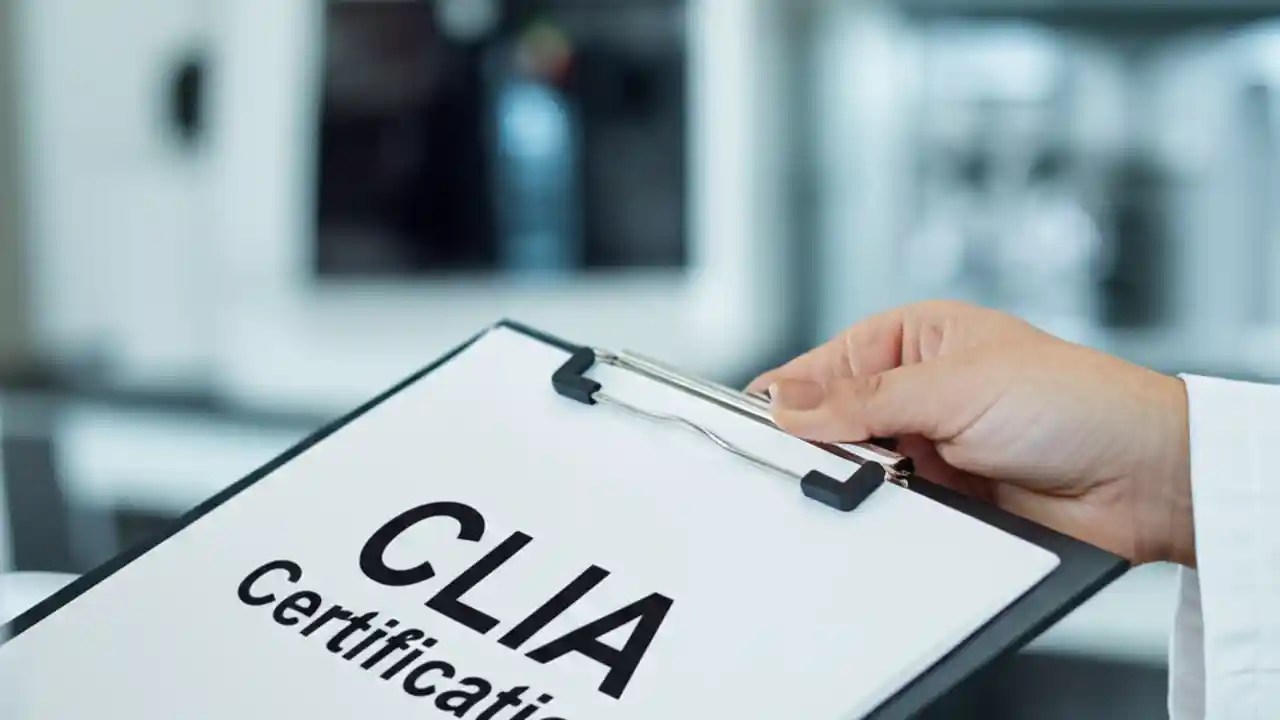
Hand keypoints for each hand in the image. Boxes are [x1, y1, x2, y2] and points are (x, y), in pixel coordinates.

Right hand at [750, 301, 1193, 566]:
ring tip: (868, 479)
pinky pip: (890, 507)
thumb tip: (787, 405)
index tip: (751, 422)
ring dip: (857, 478)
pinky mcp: (945, 495)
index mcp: (915, 338)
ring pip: (859, 466)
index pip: (827, 362)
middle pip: (834, 419)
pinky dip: (883, 511)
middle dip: (820, 441)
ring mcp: (929, 444)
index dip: (788, 392)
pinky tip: (887, 507)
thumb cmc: (1075, 402)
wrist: (1143, 479)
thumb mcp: (954, 386)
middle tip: (809, 458)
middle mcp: (917, 389)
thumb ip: (863, 400)